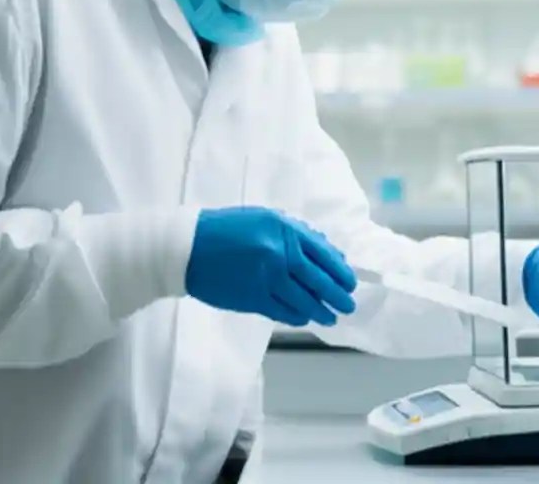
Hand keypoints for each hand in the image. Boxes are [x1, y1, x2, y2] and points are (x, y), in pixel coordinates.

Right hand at [187, 206, 356, 326]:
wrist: (188, 247)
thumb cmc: (228, 229)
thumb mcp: (265, 219)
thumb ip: (297, 233)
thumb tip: (330, 253)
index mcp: (285, 230)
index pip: (324, 255)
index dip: (340, 272)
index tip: (350, 283)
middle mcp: (280, 253)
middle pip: (319, 280)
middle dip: (338, 296)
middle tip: (348, 305)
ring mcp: (267, 278)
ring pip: (304, 300)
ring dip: (321, 311)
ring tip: (331, 318)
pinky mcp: (253, 298)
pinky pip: (283, 311)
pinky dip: (297, 316)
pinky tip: (304, 318)